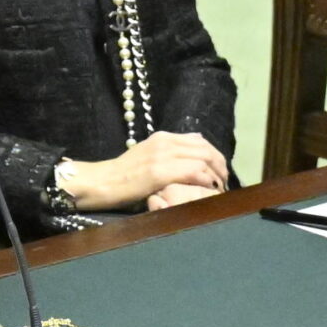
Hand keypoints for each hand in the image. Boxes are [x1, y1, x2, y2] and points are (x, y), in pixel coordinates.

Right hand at [57, 130, 228, 212]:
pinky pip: (194, 171)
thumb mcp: (148, 155)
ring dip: (216, 175)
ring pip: (204, 159)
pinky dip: (206, 180)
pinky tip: (209, 189)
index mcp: (163, 137)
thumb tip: (195, 146)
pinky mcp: (160, 171)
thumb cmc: (124, 175)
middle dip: (220, 166)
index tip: (219, 172)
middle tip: (223, 182)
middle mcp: (165, 141)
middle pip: (206, 149)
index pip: (200, 141)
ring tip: (218, 188)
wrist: (102, 182)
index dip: (215, 156)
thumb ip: (170, 151)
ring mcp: (162, 155)